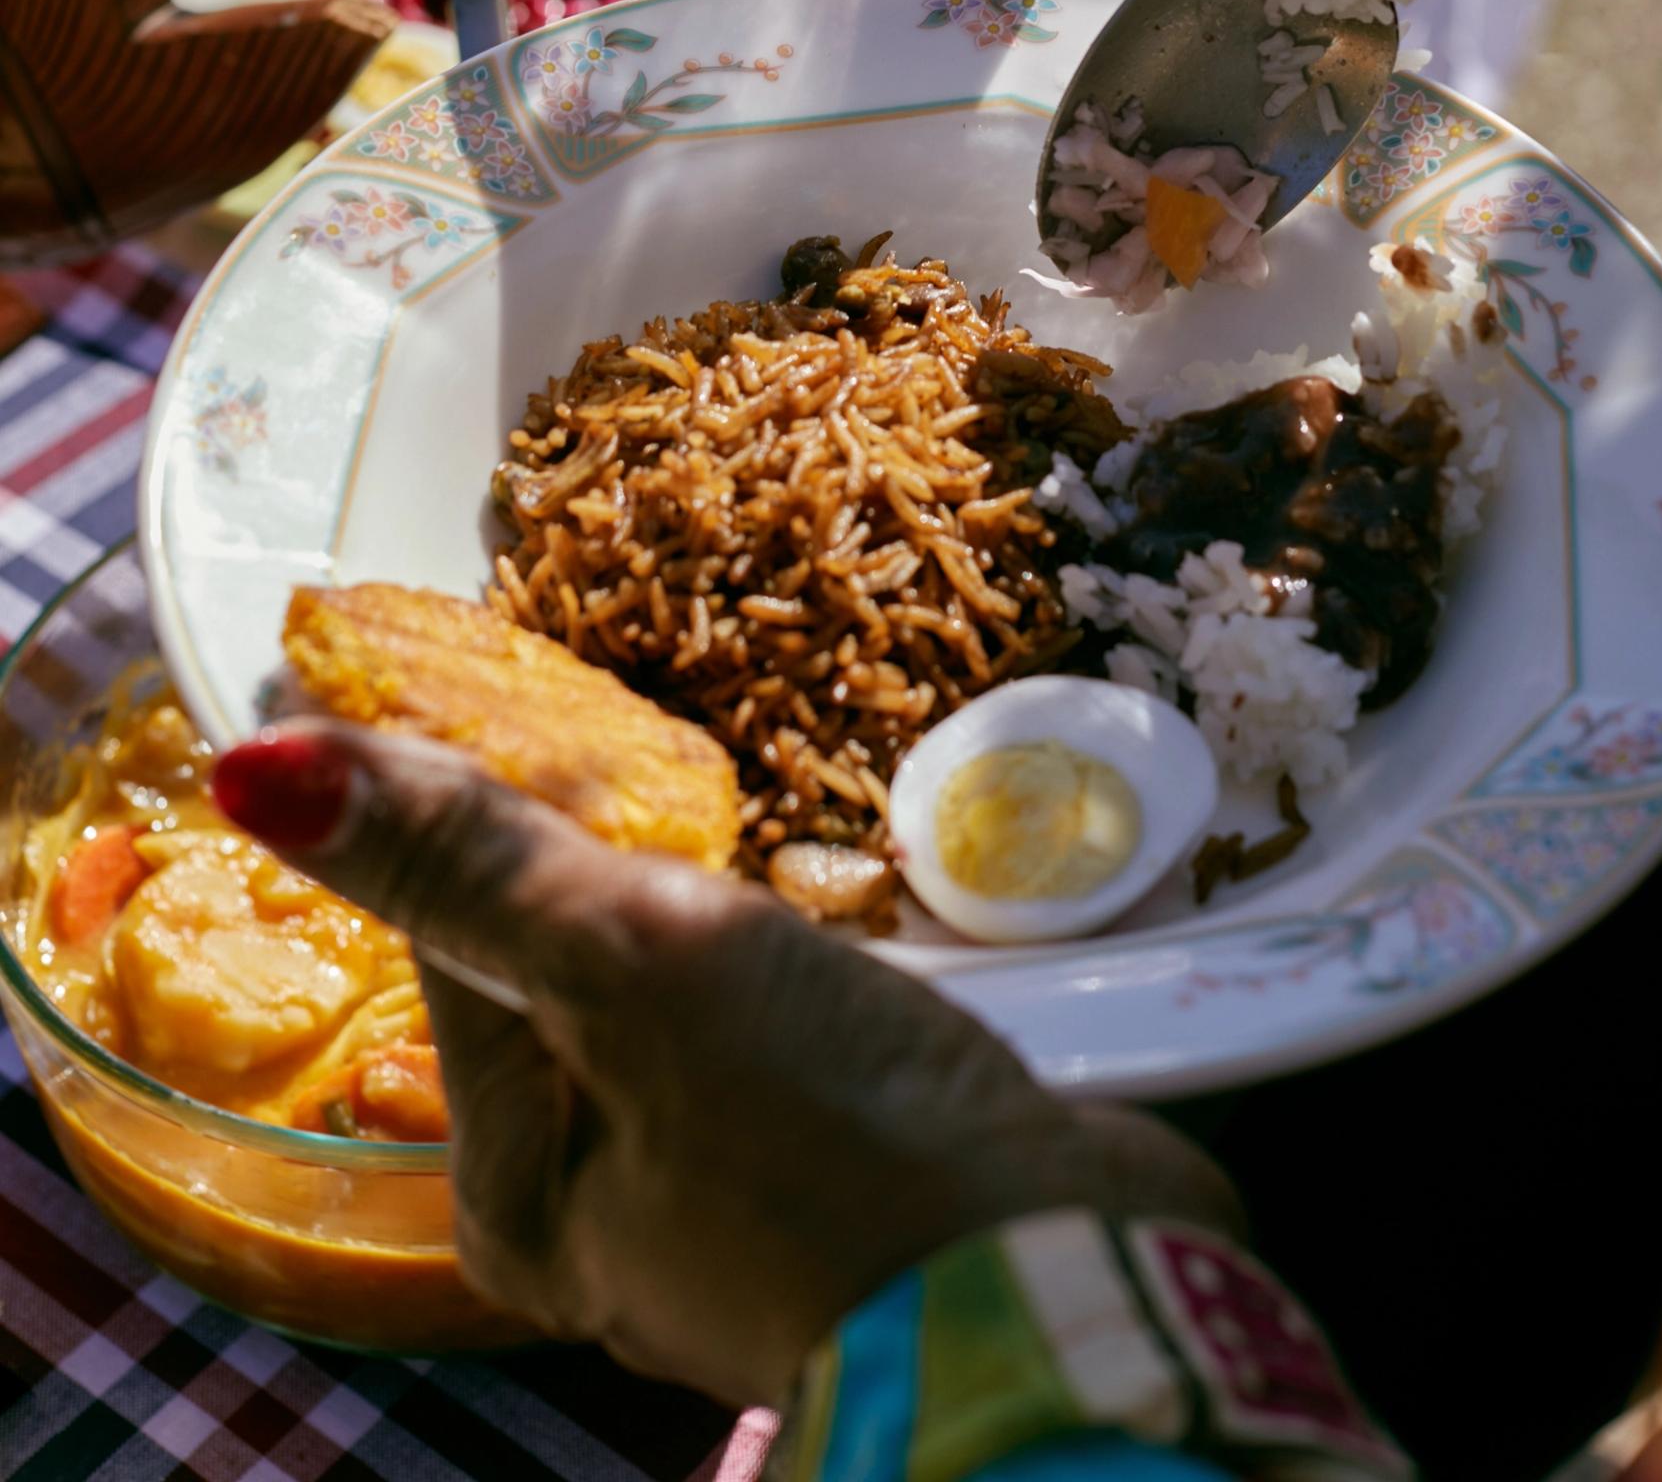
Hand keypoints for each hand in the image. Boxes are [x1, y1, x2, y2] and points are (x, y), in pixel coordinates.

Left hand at [212, 724, 1242, 1406]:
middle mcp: (612, 1216)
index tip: (550, 716)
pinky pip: (796, 1046)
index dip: (503, 819)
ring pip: (698, 1011)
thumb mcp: (630, 963)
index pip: (470, 952)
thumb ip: (467, 860)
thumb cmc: (825, 1127)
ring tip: (764, 835)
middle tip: (664, 758)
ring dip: (727, 923)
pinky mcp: (857, 1184)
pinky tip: (847, 934)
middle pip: (585, 982)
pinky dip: (810, 977)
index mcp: (522, 1188)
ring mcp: (742, 1208)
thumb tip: (260, 767)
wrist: (1068, 1280)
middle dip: (624, 868)